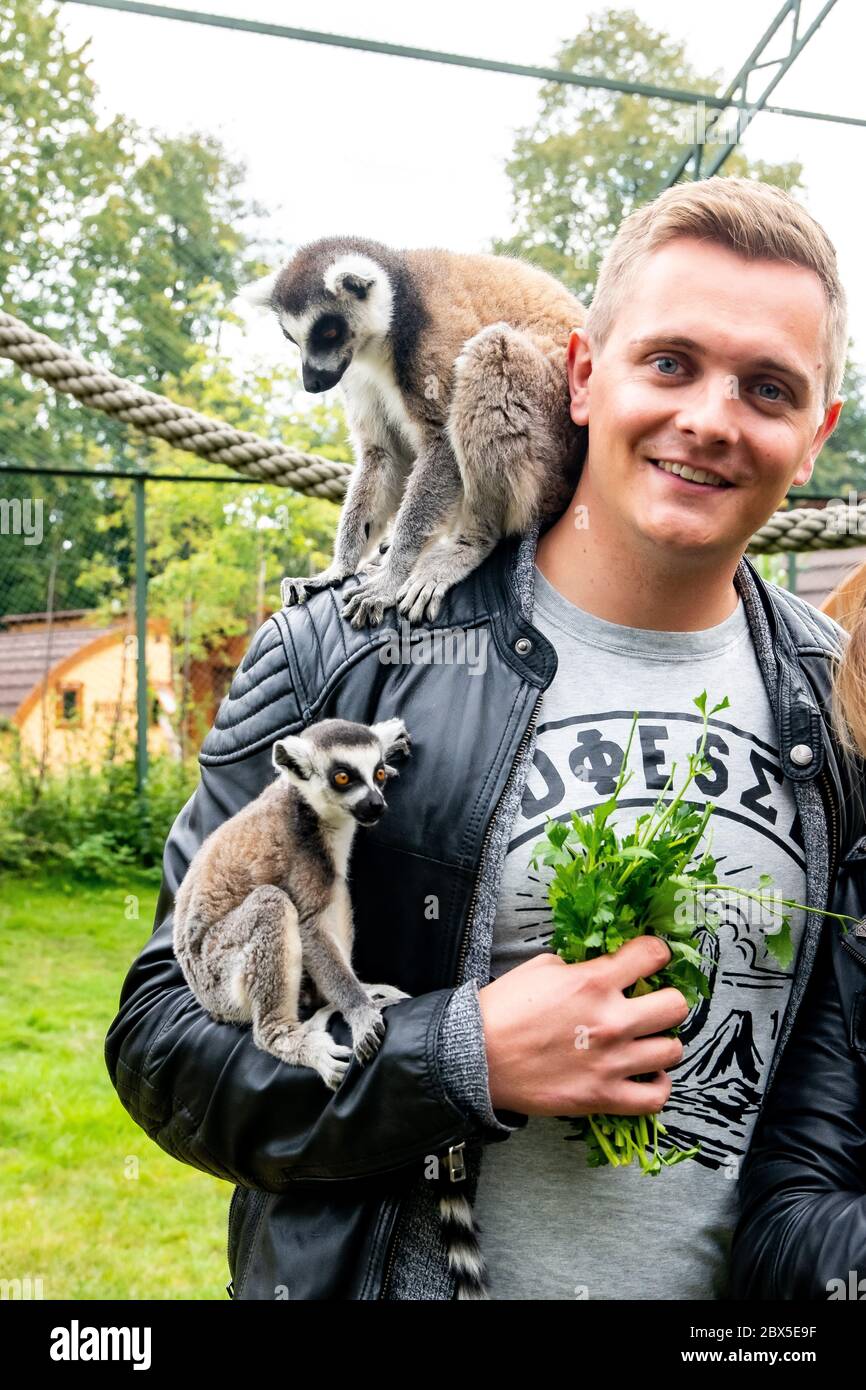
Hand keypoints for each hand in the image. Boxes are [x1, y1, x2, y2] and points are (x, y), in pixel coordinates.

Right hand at [477, 935, 687, 1117]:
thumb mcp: (542, 967)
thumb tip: (603, 971)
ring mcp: (611, 1063)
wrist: (477, 1057)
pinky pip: (656, 1097)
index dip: (656, 952)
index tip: (651, 958)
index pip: (653, 954)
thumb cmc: (505, 1009)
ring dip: (661, 1043)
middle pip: (676, 1006)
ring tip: (645, 1042)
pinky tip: (645, 1075)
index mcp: (594, 982)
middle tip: (650, 1005)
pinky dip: (657, 1085)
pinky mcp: (603, 1097)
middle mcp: (612, 1021)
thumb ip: (580, 967)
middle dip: (666, 1000)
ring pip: (672, 1050)